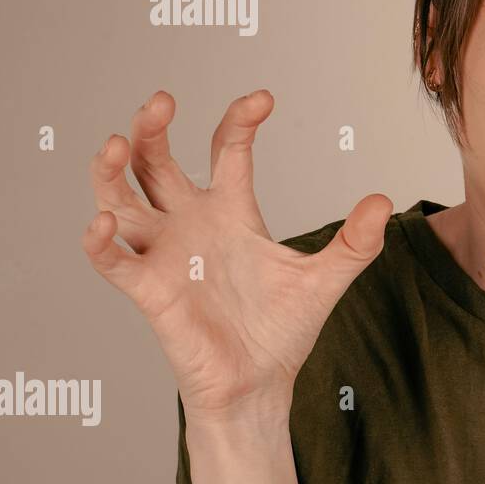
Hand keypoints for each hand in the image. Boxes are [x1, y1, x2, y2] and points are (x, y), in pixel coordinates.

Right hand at [81, 90, 391, 424]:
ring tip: (118, 143)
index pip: (226, 150)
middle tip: (162, 101)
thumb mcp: (325, 279)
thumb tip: (384, 202)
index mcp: (232, 211)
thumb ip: (354, 243)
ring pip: (119, 199)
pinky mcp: (149, 291)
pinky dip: (100, 241)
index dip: (240, 121)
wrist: (260, 385)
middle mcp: (191, 224)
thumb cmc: (282, 330)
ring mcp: (166, 254)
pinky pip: (112, 261)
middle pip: (156, 162)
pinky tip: (104, 222)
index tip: (263, 98)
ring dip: (111, 171)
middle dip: (151, 127)